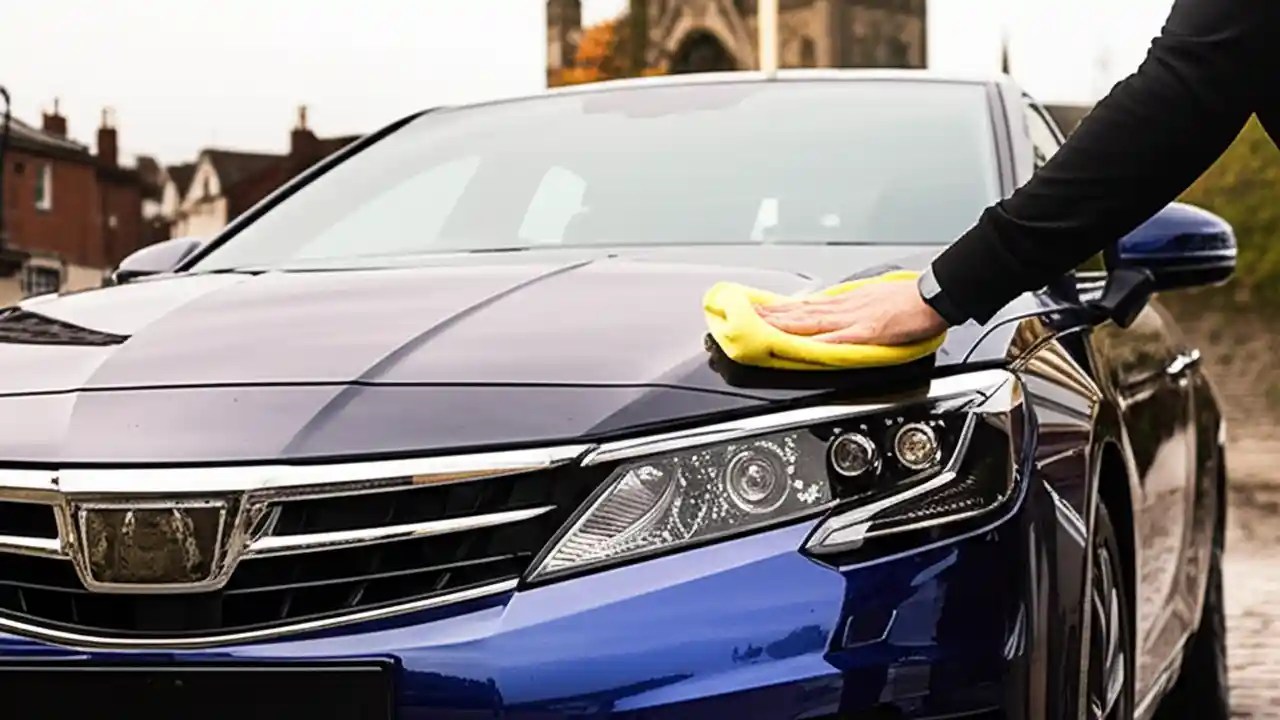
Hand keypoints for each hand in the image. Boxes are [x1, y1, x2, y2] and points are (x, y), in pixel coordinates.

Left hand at [756, 278, 948, 344]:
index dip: (780, 307)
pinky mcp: (868, 332)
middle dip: (772, 315)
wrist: (932, 295)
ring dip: (786, 325)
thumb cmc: (906, 298)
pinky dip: (819, 342)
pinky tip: (803, 345)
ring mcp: (854, 320)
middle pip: (801, 312)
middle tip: (746, 316)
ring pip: (812, 323)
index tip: (758, 308)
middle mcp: (844, 309)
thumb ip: (847, 306)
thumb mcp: (870, 297)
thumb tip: (825, 309)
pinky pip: (839, 339)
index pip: (805, 305)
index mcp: (845, 302)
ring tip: (762, 326)